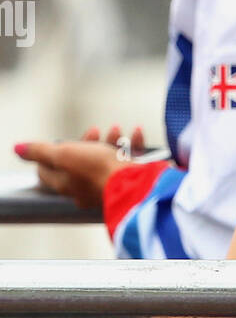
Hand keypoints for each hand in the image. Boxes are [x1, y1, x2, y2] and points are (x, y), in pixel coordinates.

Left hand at [13, 123, 145, 207]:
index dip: (49, 154)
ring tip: (116, 130)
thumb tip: (18, 149)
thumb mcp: (62, 154)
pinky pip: (128, 159)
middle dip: (86, 142)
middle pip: (79, 162)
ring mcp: (106, 185)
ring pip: (105, 159)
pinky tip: (135, 133)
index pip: (47, 171)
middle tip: (93, 131)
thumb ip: (39, 151)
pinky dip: (132, 144)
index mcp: (65, 184)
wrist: (133, 184)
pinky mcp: (128, 181)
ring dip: (110, 140)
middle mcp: (84, 188)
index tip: (58, 143)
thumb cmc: (96, 171)